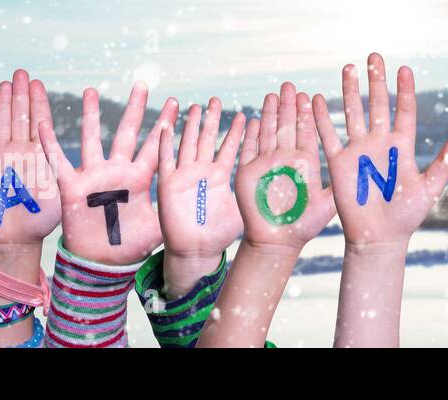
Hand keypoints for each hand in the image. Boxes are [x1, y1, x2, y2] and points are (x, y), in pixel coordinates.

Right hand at [0, 70, 60, 247]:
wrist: (15, 238)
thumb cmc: (41, 218)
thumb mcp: (58, 190)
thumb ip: (56, 164)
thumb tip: (56, 140)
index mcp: (38, 154)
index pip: (38, 121)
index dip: (38, 102)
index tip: (37, 83)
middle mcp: (19, 152)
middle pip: (19, 117)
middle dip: (20, 95)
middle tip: (22, 72)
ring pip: (1, 125)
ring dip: (3, 104)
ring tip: (6, 83)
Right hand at [38, 82, 177, 264]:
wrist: (99, 264)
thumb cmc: (128, 248)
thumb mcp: (156, 229)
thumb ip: (170, 212)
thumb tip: (197, 206)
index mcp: (139, 179)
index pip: (155, 147)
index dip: (164, 126)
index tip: (177, 103)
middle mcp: (117, 172)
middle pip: (127, 134)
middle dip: (135, 109)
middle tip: (142, 84)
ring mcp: (94, 177)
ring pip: (93, 139)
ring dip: (91, 116)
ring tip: (90, 91)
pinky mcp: (72, 187)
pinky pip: (59, 163)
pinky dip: (50, 145)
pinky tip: (42, 125)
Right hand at [157, 98, 245, 261]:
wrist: (195, 252)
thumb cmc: (219, 236)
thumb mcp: (241, 210)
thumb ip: (254, 193)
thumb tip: (283, 184)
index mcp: (221, 176)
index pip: (229, 147)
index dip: (236, 131)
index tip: (244, 114)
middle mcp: (202, 172)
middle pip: (207, 139)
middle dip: (212, 120)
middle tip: (217, 100)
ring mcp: (184, 176)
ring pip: (187, 144)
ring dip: (190, 126)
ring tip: (195, 107)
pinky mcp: (168, 184)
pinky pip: (165, 160)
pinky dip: (165, 143)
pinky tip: (166, 126)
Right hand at [233, 82, 335, 250]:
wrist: (276, 243)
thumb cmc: (302, 227)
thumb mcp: (329, 203)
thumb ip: (342, 184)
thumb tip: (368, 173)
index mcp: (305, 163)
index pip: (307, 132)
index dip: (308, 114)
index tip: (310, 95)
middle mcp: (285, 160)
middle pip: (287, 127)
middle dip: (288, 106)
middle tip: (290, 85)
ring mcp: (265, 165)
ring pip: (267, 133)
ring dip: (269, 114)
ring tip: (272, 95)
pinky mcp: (247, 174)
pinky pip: (247, 149)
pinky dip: (249, 135)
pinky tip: (250, 120)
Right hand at [313, 53, 447, 247]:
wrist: (378, 236)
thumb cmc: (406, 215)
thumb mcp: (429, 189)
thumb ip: (444, 163)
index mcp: (402, 146)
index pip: (404, 111)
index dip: (405, 90)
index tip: (404, 69)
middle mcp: (380, 143)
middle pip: (377, 105)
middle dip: (375, 81)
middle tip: (374, 57)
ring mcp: (358, 151)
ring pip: (352, 114)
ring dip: (349, 91)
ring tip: (347, 68)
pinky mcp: (339, 163)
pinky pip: (329, 136)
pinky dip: (322, 119)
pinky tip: (316, 101)